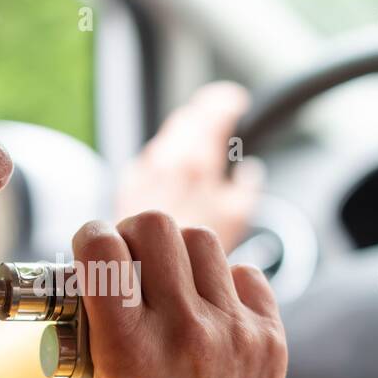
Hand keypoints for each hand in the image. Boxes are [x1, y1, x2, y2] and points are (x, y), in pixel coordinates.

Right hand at [72, 212, 306, 377]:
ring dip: (177, 252)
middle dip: (132, 233)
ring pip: (201, 240)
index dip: (89, 237)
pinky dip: (223, 282)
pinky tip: (210, 310)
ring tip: (171, 283)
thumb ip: (91, 340)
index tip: (90, 249)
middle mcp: (182, 334)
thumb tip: (93, 288)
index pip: (103, 249)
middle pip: (155, 226)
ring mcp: (232, 333)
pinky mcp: (269, 338)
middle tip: (129, 259)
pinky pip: (245, 274)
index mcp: (127, 352)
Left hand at [115, 82, 263, 251]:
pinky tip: (175, 180)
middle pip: (187, 117)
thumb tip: (249, 170)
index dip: (228, 101)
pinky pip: (150, 158)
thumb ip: (246, 186)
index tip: (238, 104)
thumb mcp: (237, 217)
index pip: (212, 108)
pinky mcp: (128, 182)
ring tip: (200, 156)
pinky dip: (165, 160)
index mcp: (198, 160)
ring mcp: (144, 168)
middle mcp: (167, 159)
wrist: (148, 276)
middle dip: (205, 117)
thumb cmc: (195, 252)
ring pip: (167, 137)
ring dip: (185, 138)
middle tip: (221, 126)